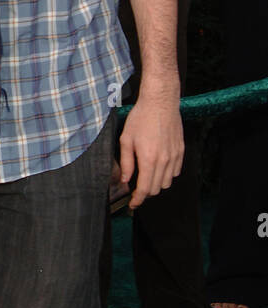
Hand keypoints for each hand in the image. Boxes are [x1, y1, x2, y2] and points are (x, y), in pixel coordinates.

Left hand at [118, 93, 183, 208]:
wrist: (160, 103)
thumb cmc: (141, 119)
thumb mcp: (126, 140)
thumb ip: (126, 163)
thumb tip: (125, 180)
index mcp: (149, 159)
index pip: (145, 189)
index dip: (138, 200)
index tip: (132, 204)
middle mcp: (164, 160)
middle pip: (156, 189)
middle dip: (145, 192)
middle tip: (136, 189)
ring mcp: (175, 156)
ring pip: (167, 182)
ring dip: (157, 184)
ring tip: (147, 177)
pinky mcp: (181, 151)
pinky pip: (175, 171)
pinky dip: (167, 175)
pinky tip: (158, 168)